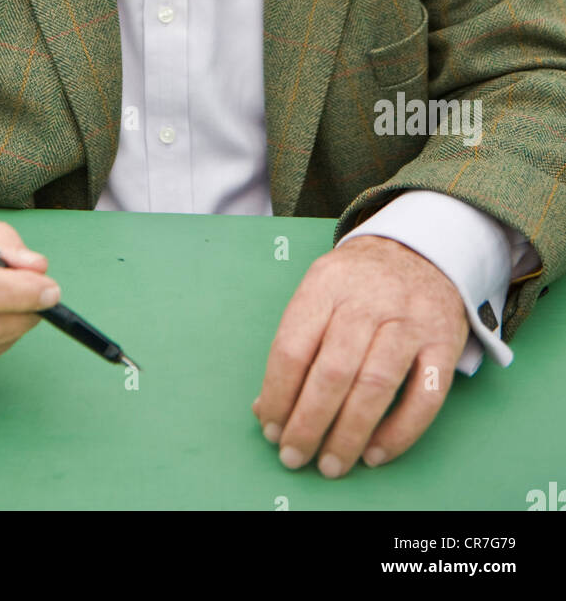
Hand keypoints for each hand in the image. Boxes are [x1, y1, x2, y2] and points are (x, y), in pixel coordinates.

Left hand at [251, 235, 469, 475]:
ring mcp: (409, 321)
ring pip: (375, 385)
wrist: (422, 248)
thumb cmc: (360, 281)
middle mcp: (368, 301)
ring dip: (349, 434)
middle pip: (333, 372)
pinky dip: (400, 432)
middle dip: (309, 423)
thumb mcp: (320, 291)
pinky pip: (425, 396)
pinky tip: (376, 453)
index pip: (293, 347)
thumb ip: (296, 344)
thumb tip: (268, 408)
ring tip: (332, 464)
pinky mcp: (444, 342)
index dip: (278, 395)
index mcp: (327, 285)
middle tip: (295, 456)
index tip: (271, 429)